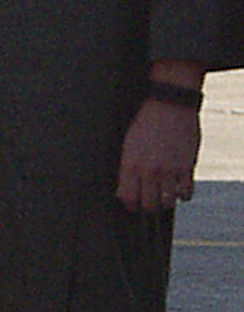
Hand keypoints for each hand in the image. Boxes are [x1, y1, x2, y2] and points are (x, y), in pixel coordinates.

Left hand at [116, 97, 199, 213]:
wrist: (168, 104)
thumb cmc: (146, 122)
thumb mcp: (128, 143)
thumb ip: (128, 167)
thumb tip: (125, 186)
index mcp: (130, 164)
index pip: (127, 198)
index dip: (131, 205)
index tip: (134, 204)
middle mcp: (148, 170)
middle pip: (148, 206)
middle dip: (149, 207)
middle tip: (152, 201)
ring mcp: (168, 170)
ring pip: (166, 203)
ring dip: (166, 201)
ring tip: (166, 194)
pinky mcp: (186, 167)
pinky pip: (186, 194)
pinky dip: (183, 195)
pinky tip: (180, 188)